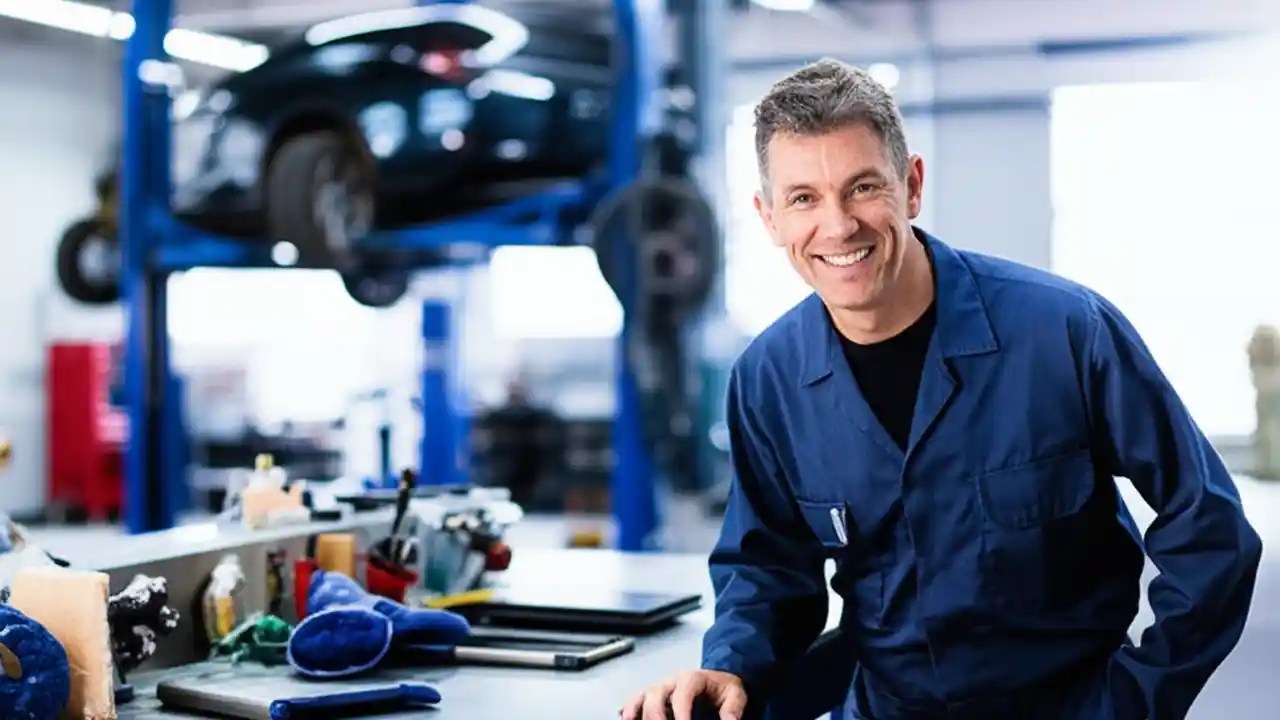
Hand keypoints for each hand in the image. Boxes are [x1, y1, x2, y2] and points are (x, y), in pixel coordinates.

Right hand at [620, 669, 747, 719]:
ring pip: (641, 698)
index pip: (682, 694)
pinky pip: (635, 702)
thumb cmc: (723, 688)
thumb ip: (732, 710)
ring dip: (636, 713)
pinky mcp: (651, 698)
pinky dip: (629, 711)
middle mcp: (671, 682)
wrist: (716, 680)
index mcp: (691, 679)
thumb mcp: (735, 695)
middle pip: (656, 696)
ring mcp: (659, 689)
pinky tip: (627, 719)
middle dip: (656, 717)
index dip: (681, 713)